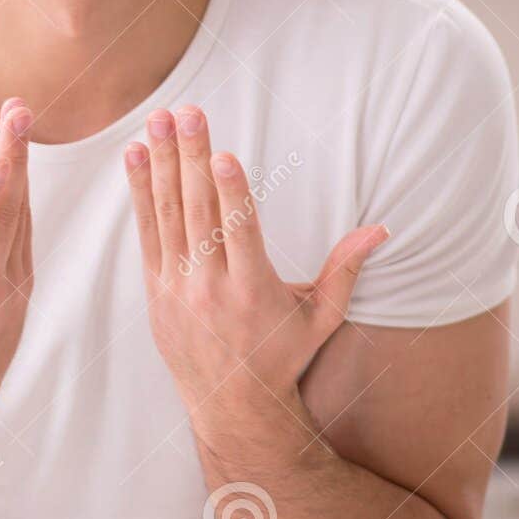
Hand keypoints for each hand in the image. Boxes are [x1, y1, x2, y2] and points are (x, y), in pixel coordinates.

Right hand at [0, 97, 33, 441]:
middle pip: (3, 215)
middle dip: (11, 159)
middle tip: (17, 111)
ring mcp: (9, 292)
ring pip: (20, 220)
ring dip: (20, 169)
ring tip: (18, 121)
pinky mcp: (21, 292)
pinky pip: (25, 235)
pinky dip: (22, 199)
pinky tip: (19, 166)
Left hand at [123, 104, 388, 456]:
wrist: (231, 406)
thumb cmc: (283, 355)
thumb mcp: (321, 317)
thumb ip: (345, 269)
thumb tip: (382, 230)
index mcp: (253, 290)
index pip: (239, 233)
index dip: (230, 192)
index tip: (223, 154)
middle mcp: (210, 288)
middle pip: (200, 213)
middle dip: (191, 158)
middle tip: (188, 112)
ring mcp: (178, 288)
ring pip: (169, 216)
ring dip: (161, 164)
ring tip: (158, 120)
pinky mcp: (156, 289)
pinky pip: (148, 232)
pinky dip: (141, 193)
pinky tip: (136, 156)